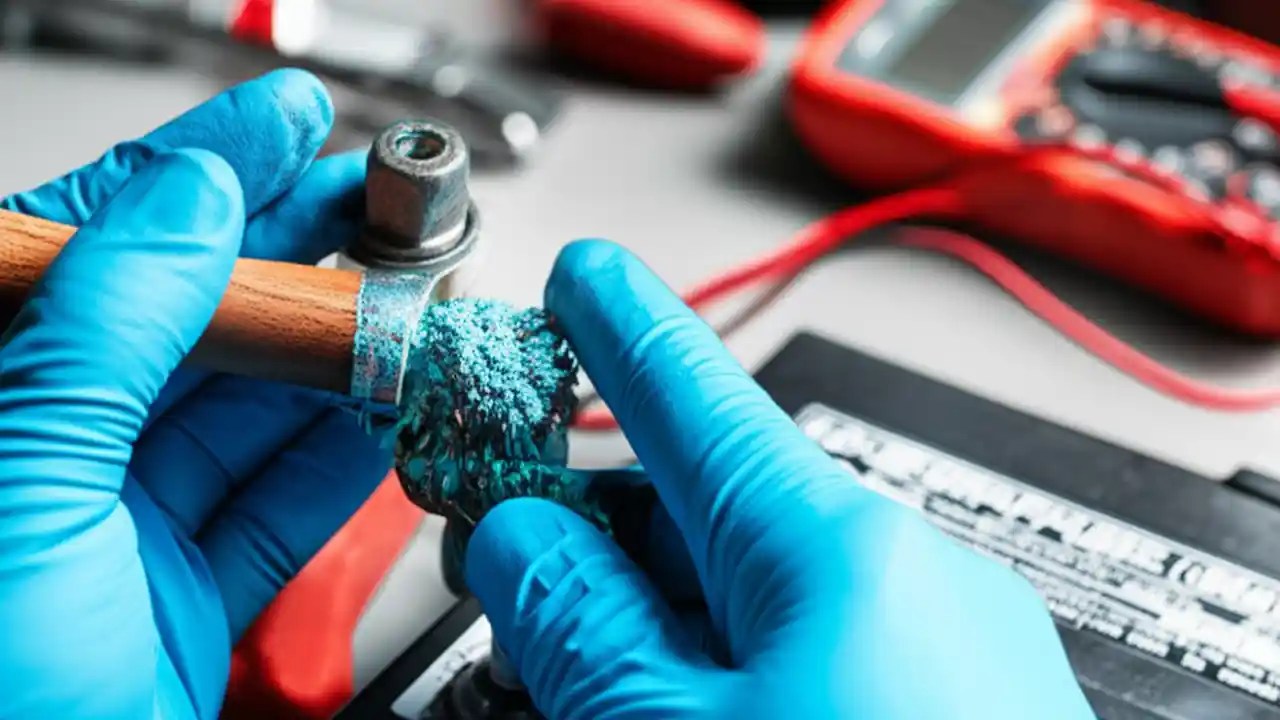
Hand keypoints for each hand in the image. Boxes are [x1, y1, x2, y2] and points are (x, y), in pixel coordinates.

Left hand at [0, 70, 390, 717]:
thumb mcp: (18, 501)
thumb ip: (97, 338)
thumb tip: (183, 199)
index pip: (86, 251)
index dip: (189, 171)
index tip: (281, 123)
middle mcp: (39, 466)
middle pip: (183, 323)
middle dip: (292, 255)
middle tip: (381, 206)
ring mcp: (109, 541)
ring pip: (243, 414)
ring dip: (337, 352)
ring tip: (410, 295)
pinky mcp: (175, 609)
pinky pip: (272, 510)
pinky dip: (339, 456)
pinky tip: (385, 404)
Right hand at [465, 240, 1095, 718]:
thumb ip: (583, 628)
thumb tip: (520, 539)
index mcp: (834, 547)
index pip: (694, 396)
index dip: (621, 328)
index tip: (582, 278)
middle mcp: (900, 575)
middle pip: (710, 506)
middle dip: (598, 520)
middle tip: (503, 535)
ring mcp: (935, 649)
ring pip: (751, 594)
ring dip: (648, 616)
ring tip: (566, 659)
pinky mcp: (945, 710)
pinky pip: (808, 655)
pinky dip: (719, 668)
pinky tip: (667, 701)